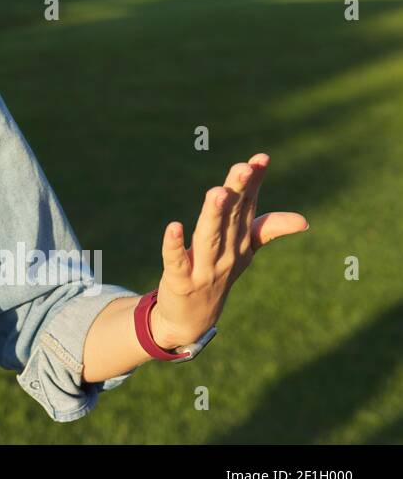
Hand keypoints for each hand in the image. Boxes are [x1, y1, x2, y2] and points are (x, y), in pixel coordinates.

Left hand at [150, 153, 308, 348]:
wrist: (192, 320)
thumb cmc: (218, 275)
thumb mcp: (244, 252)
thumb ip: (266, 228)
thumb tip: (304, 220)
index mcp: (240, 242)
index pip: (247, 207)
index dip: (252, 183)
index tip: (260, 158)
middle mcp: (227, 253)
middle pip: (231, 218)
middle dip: (237, 192)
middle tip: (242, 168)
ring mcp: (205, 269)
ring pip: (209, 237)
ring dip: (213, 214)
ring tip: (217, 191)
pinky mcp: (181, 281)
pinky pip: (176, 261)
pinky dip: (174, 245)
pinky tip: (173, 226)